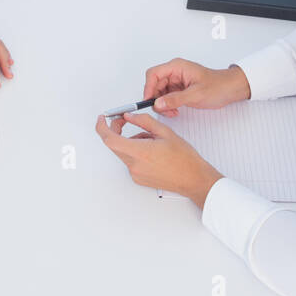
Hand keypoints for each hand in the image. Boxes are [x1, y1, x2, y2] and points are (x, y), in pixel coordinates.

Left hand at [95, 112, 222, 206]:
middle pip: (115, 145)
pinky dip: (135, 151)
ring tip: (151, 139)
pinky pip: (130, 160)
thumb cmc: (184, 159)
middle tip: (125, 121)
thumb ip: (144, 122)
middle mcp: (134, 165)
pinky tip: (152, 150)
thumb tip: (129, 116)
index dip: (102, 127)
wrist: (193, 179)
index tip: (102, 119)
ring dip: (130, 140)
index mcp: (140, 152)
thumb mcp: (165, 132)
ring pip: (123, 151)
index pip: (110, 139)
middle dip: (117, 130)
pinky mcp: (138, 178)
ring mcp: (135, 174)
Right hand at [143, 58, 250, 114]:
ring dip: (162, 104)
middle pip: (155, 84)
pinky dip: (168, 105)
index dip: (148, 88)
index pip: (153, 74)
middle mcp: (175, 72)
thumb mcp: (195, 95)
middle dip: (156, 99)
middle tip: (163, 110)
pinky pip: (167, 96)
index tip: (149, 101)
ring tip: (172, 112)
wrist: (231, 89)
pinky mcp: (179, 88)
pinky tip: (175, 111)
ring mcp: (176, 80)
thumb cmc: (218, 86)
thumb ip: (175, 99)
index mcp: (177, 67)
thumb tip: (158, 104)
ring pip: (159, 92)